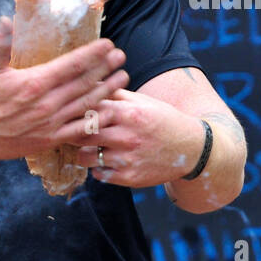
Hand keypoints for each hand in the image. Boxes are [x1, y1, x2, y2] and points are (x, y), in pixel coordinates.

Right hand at [0, 16, 128, 159]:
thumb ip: (0, 45)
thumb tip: (5, 20)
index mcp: (34, 83)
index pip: (71, 65)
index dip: (92, 54)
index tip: (108, 44)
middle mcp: (47, 104)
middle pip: (84, 83)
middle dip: (105, 68)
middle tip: (121, 57)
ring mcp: (51, 124)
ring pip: (86, 105)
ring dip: (107, 91)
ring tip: (123, 79)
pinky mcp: (50, 139)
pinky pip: (80, 130)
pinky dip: (97, 121)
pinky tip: (111, 112)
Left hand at [70, 89, 205, 187]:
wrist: (192, 148)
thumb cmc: (163, 120)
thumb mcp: (142, 102)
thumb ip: (114, 93)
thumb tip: (89, 83)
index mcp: (128, 113)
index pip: (87, 110)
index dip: (74, 111)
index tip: (68, 113)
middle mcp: (126, 137)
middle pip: (81, 134)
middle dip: (73, 132)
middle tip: (71, 131)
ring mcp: (127, 160)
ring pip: (86, 157)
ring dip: (84, 152)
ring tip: (91, 146)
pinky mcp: (130, 178)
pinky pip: (99, 174)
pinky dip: (98, 168)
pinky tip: (106, 160)